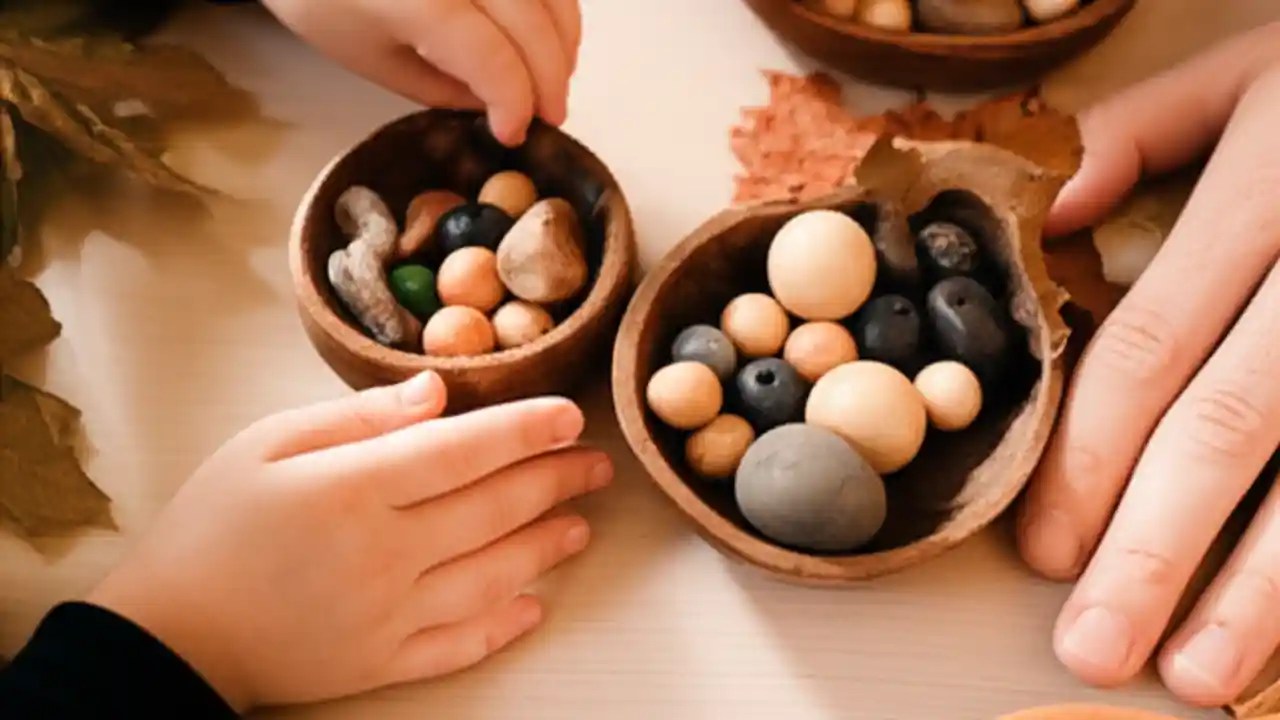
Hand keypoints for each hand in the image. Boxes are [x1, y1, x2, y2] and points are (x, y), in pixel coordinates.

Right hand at [86, 371, 611, 711]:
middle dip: (554, 481)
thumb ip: (356, 418)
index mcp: (352, 490)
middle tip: (596, 464)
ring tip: (580, 525)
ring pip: (491, 575)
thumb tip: (437, 391)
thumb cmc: (214, 524)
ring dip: (545, 547)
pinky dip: (504, 624)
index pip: (462, 451)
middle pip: (491, 509)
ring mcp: (388, 615)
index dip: (524, 430)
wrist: (171, 634)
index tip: (571, 414)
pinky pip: (460, 645)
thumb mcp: (266, 444)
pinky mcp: (382, 663)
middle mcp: (382, 553)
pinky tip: (536, 604)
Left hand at [260, 0, 581, 145]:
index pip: (492, 56)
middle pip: (532, 23)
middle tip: (550, 118)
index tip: (515, 133)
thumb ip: (443, 89)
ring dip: (563, 42)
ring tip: (551, 81)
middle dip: (549, 79)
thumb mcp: (376, 61)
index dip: (515, 102)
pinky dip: (557, 8)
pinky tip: (547, 36)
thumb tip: (501, 106)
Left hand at [1017, 22, 1279, 706]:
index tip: (1041, 549)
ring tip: (1197, 675)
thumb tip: (1031, 217)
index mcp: (1274, 185)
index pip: (1154, 344)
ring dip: (1263, 592)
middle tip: (1092, 646)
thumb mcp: (1254, 76)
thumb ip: (1138, 137)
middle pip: (1231, 427)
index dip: (1090, 457)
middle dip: (1155, 550)